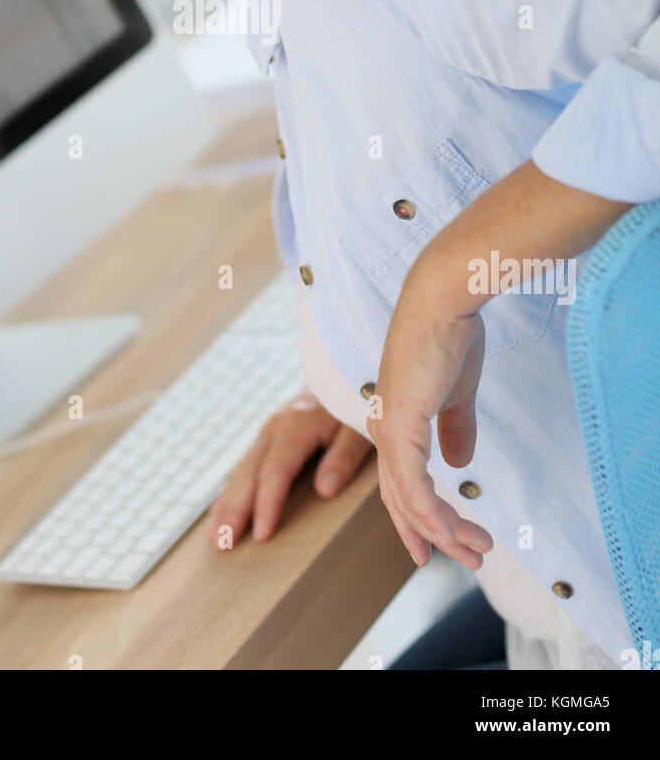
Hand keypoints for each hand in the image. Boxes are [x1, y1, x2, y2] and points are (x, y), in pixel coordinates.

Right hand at [205, 391, 370, 546]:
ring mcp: (268, 431)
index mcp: (296, 425)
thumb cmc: (356, 401)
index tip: (261, 535)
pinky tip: (221, 510)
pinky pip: (245, 466)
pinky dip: (231, 491)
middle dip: (234, 510)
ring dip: (226, 504)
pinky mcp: (268, 436)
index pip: (276, 472)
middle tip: (223, 543)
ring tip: (215, 536)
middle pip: (249, 474)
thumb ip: (344, 456)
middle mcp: (275, 427)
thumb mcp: (360, 426)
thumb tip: (325, 490)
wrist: (344, 370)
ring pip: (241, 471)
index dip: (267, 504)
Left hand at [368, 268, 493, 571]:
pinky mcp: (400, 427)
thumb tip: (459, 463)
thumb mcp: (456, 391)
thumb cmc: (450, 336)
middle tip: (469, 561)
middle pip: (401, 500)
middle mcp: (383, 429)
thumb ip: (455, 426)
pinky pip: (414, 487)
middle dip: (434, 535)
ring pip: (410, 501)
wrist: (443, 301)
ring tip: (479, 551)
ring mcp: (388, 429)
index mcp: (394, 419)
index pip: (400, 482)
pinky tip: (454, 532)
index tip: (441, 544)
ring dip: (445, 532)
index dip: (419, 517)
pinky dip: (434, 515)